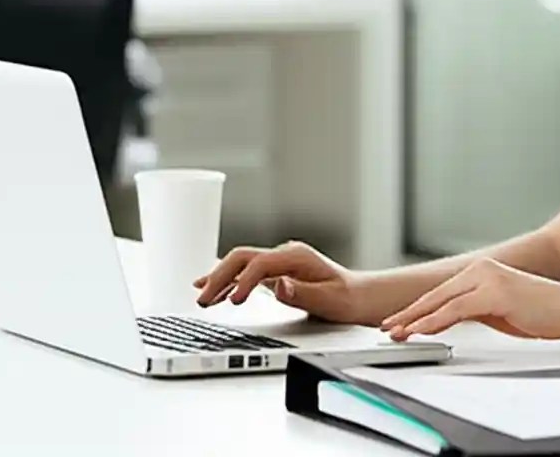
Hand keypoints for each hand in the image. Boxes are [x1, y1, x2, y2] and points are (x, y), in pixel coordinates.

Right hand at [193, 241, 358, 323]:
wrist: (358, 297)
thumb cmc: (347, 299)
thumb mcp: (329, 300)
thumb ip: (303, 293)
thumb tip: (279, 285)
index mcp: (298, 257)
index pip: (260, 263)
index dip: (244, 281)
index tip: (234, 303)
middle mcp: (285, 255)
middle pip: (243, 258)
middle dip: (220, 276)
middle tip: (203, 299)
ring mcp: (279, 263)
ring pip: (240, 264)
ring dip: (219, 279)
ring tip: (201, 298)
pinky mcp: (275, 273)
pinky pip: (245, 273)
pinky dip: (228, 282)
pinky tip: (212, 291)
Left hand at [379, 259, 559, 341]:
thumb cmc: (542, 312)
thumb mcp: (500, 309)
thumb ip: (476, 309)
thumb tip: (452, 320)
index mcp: (481, 271)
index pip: (441, 292)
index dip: (418, 307)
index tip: (399, 320)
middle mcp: (480, 270)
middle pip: (435, 295)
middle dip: (408, 313)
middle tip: (387, 326)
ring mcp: (486, 279)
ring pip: (440, 303)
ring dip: (415, 320)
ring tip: (396, 333)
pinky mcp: (493, 294)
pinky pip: (454, 311)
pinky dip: (433, 322)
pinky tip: (419, 331)